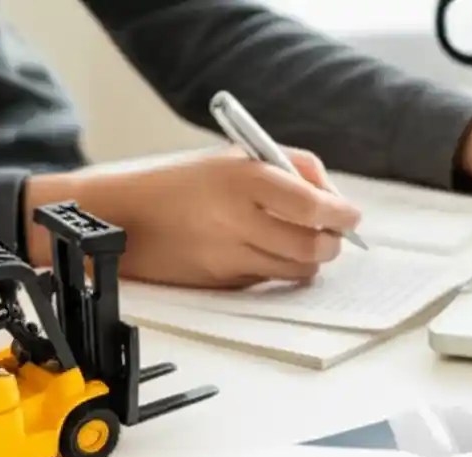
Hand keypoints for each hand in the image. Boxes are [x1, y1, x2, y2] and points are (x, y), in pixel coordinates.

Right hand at [22, 147, 361, 287]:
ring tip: (304, 244)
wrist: (121, 218)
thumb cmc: (182, 184)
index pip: (313, 204)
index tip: (351, 215)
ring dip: (311, 259)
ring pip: (297, 269)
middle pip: (313, 244)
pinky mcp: (221, 282)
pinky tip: (267, 254)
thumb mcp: (231, 158)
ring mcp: (228, 255)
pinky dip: (280, 270)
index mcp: (241, 178)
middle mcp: (236, 218)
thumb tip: (332, 195)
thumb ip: (287, 168)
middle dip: (333, 242)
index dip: (342, 213)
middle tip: (334, 234)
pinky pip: (269, 281)